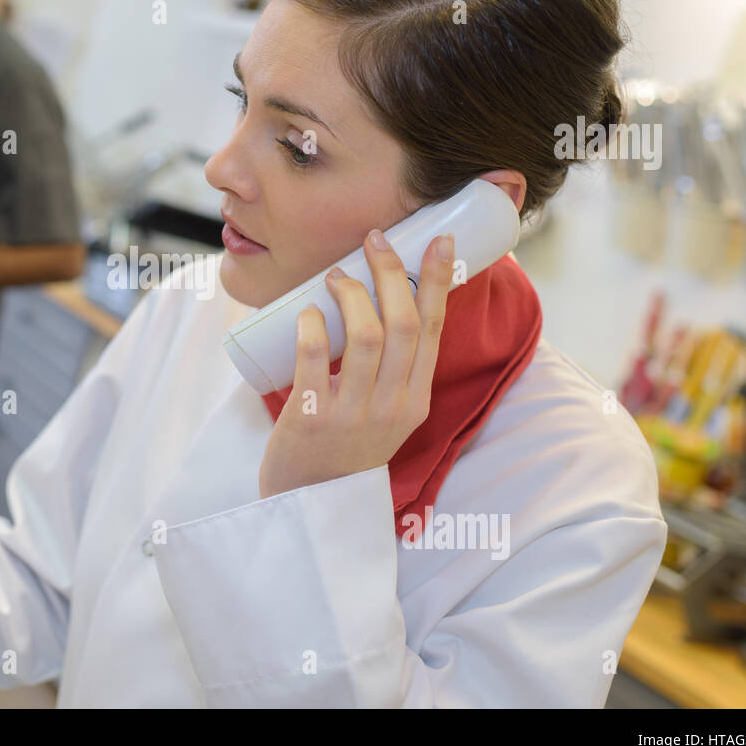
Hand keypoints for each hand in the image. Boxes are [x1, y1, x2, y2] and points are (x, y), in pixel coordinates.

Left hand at [258, 230, 454, 498]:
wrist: (312, 504)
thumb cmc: (345, 447)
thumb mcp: (386, 411)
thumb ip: (392, 368)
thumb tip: (381, 298)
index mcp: (416, 399)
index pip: (435, 329)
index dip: (437, 279)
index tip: (438, 240)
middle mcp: (393, 406)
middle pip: (405, 324)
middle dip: (391, 272)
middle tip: (374, 241)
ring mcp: (354, 414)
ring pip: (367, 337)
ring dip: (352, 295)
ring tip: (336, 276)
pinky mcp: (312, 420)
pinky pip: (315, 362)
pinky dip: (313, 328)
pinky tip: (308, 311)